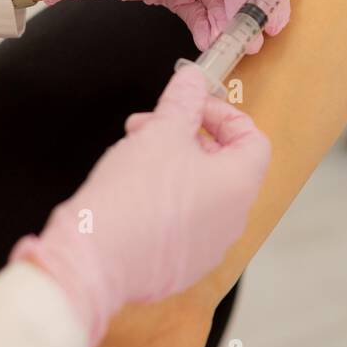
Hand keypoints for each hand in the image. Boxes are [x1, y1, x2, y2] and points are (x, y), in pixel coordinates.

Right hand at [9, 66, 269, 345]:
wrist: (93, 263)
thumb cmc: (133, 196)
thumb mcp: (159, 133)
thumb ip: (183, 101)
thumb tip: (194, 79)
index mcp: (238, 185)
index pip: (253, 140)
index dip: (223, 116)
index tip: (191, 107)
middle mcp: (233, 220)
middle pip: (223, 165)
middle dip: (187, 137)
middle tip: (149, 125)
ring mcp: (209, 248)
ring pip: (201, 195)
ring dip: (174, 167)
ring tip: (133, 156)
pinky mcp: (182, 267)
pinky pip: (182, 226)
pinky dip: (164, 203)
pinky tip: (130, 196)